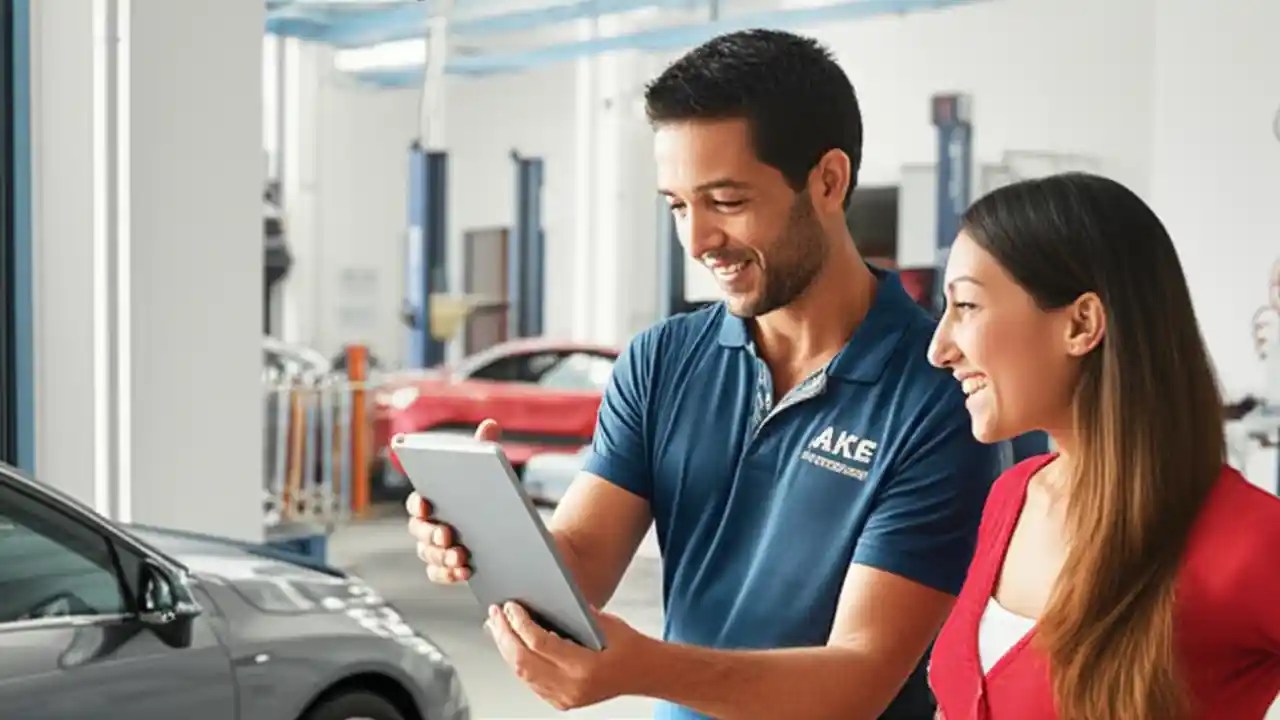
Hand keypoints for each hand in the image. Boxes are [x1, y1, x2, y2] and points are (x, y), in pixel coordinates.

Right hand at [405, 419, 502, 583]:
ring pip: (428, 555)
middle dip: (431, 534)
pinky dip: (448, 575)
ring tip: (460, 555)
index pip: (415, 503)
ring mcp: (437, 550)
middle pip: (419, 532)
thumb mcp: (491, 471)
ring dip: (441, 556)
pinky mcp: (450, 570)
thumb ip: (485, 448)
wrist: (515, 529)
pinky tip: (465, 571)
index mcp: (433, 502)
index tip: (427, 505)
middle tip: (447, 534)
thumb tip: (490, 424)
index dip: (417, 505)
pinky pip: (439, 575)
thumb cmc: (492, 496)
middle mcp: (429, 526)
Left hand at [486, 601, 651, 710]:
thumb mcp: (604, 621)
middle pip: (523, 661)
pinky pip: (530, 682)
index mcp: (584, 666)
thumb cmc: (629, 645)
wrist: (645, 673)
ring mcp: (565, 698)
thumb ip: (573, 612)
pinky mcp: (561, 701)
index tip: (510, 606)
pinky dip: (518, 662)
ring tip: (497, 627)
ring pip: (522, 674)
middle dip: (504, 635)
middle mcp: (572, 687)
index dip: (520, 622)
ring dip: (506, 648)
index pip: (539, 643)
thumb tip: (539, 598)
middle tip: (496, 614)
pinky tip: (511, 646)